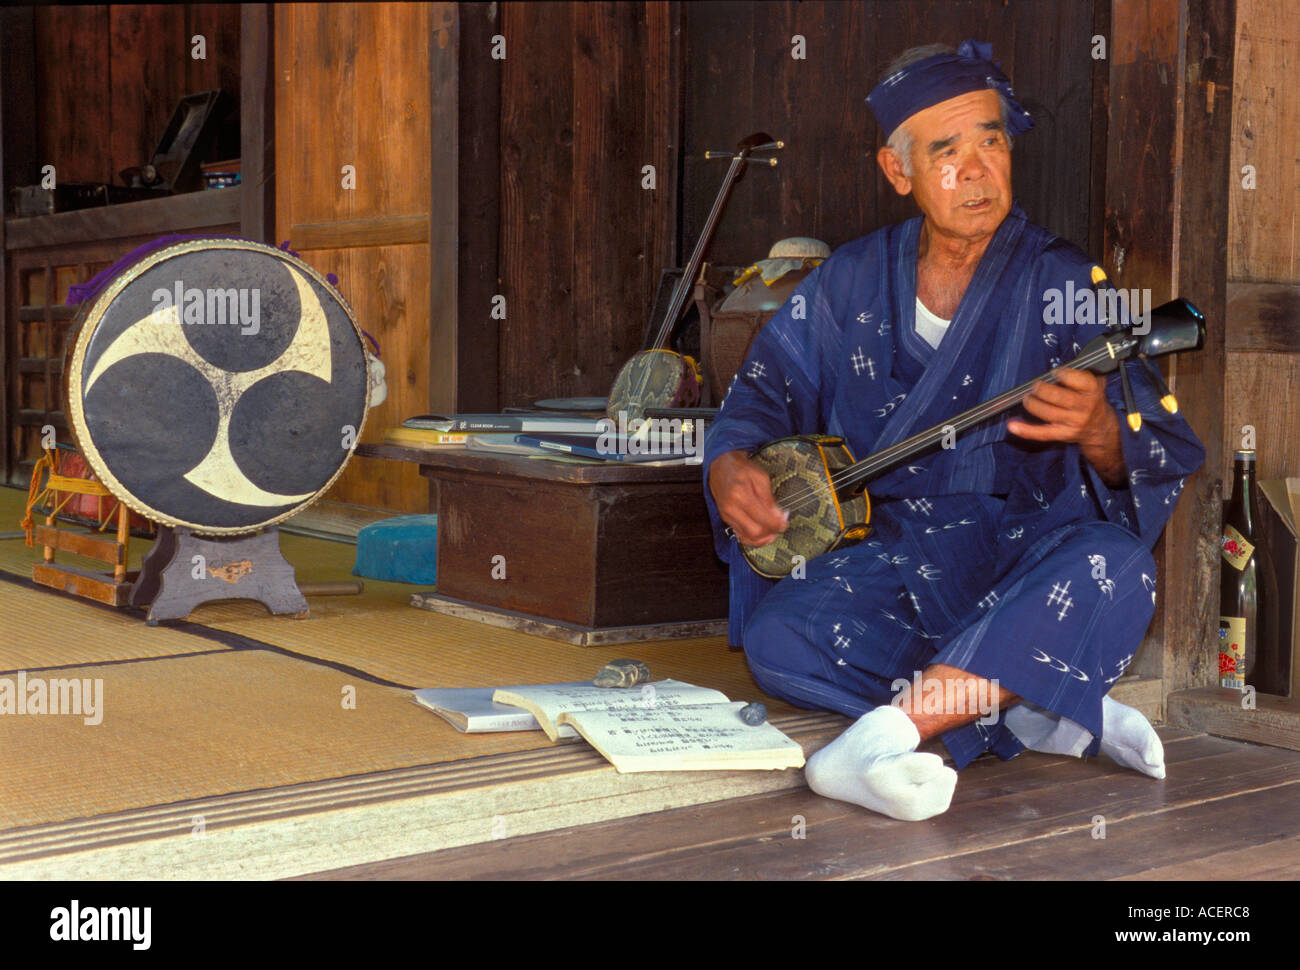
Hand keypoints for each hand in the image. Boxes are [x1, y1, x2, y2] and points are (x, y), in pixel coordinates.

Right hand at [708, 450, 788, 545]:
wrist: (722, 467)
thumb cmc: (742, 469)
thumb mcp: (761, 477)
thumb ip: (770, 499)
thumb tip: (779, 516)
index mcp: (740, 494)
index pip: (762, 519)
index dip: (777, 524)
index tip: (785, 523)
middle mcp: (731, 507)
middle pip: (755, 532)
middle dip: (771, 532)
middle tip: (780, 526)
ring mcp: (727, 515)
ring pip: (747, 537)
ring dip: (763, 538)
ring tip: (772, 532)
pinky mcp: (726, 519)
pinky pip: (741, 535)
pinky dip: (753, 538)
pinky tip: (762, 534)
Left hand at [1006, 368, 1126, 484]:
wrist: (1099, 425)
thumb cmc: (1091, 397)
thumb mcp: (1095, 380)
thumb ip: (1082, 370)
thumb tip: (1061, 365)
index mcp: (1092, 390)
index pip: (1079, 381)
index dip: (1063, 374)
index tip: (1054, 372)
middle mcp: (1084, 407)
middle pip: (1059, 397)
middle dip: (1042, 390)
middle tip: (1035, 386)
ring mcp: (1073, 422)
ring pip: (1048, 413)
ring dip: (1033, 404)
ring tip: (1027, 398)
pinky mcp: (1062, 434)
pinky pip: (1042, 433)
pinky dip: (1025, 430)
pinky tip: (1012, 425)